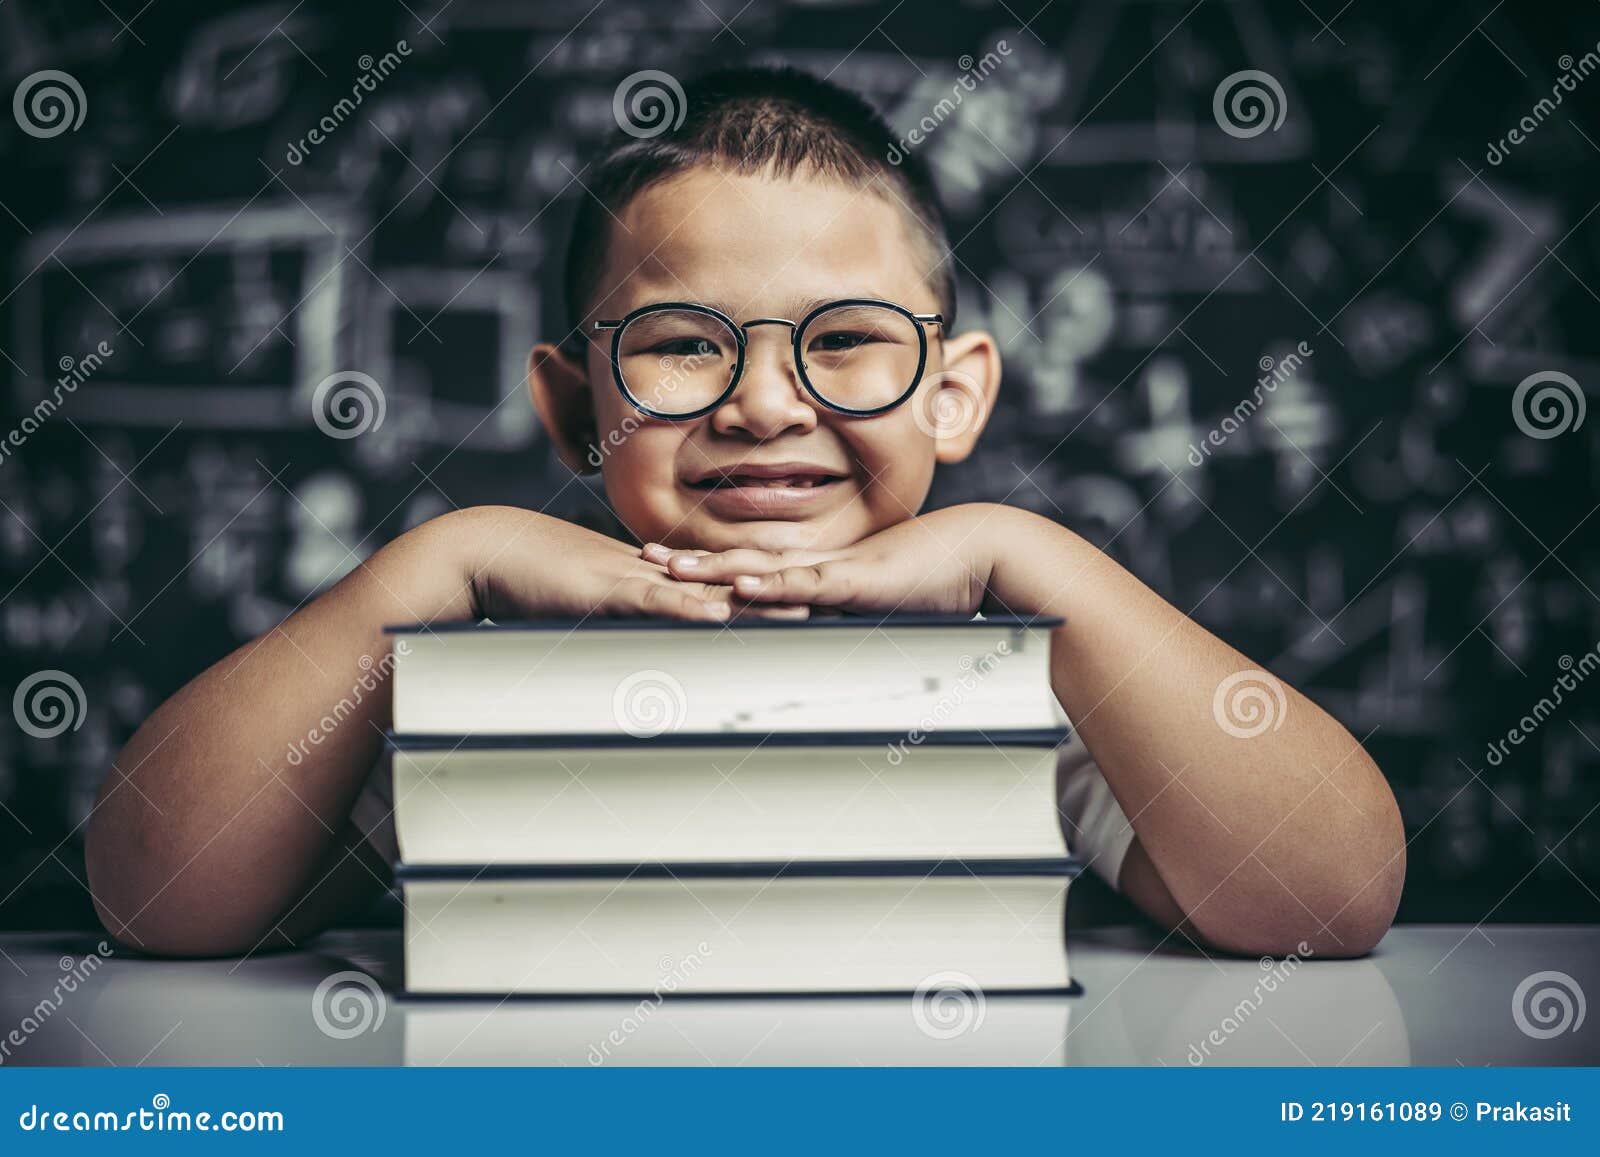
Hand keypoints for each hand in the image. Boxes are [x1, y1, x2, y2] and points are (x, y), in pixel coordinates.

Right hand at [448, 506, 804, 621]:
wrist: (484, 554)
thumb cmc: (528, 581)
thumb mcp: (584, 604)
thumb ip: (618, 617)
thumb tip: (643, 637)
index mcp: (650, 577)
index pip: (716, 585)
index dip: (760, 591)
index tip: (803, 598)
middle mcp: (651, 573)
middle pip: (726, 585)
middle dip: (776, 595)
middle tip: (828, 604)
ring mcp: (631, 579)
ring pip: (703, 591)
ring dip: (751, 601)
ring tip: (800, 610)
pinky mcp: (605, 590)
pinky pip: (655, 600)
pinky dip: (687, 608)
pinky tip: (718, 616)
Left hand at [641, 503, 1013, 617]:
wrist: (983, 554)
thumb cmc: (944, 581)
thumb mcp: (890, 607)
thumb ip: (861, 619)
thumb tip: (844, 640)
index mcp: (826, 571)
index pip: (760, 568)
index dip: (716, 567)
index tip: (676, 566)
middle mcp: (821, 566)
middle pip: (744, 560)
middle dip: (694, 562)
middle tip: (644, 558)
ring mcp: (834, 570)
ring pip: (761, 567)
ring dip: (713, 568)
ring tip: (667, 568)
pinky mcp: (855, 581)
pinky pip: (805, 583)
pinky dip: (770, 584)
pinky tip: (737, 582)